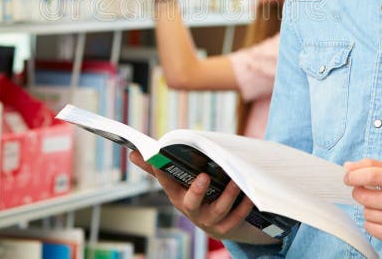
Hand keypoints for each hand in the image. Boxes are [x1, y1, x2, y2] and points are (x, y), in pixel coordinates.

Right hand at [129, 151, 265, 240]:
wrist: (216, 223)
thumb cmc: (193, 194)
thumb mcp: (176, 181)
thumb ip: (157, 168)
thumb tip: (133, 152)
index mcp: (177, 195)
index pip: (166, 181)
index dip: (160, 170)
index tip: (158, 156)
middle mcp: (190, 209)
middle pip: (191, 202)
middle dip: (197, 191)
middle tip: (204, 176)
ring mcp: (207, 220)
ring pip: (217, 211)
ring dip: (227, 196)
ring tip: (234, 180)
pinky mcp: (224, 228)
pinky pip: (234, 219)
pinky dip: (242, 207)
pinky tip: (248, 194)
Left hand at [344, 159, 381, 249]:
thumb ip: (373, 166)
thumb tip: (348, 167)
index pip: (373, 176)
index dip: (354, 175)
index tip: (348, 177)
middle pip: (365, 196)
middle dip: (359, 192)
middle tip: (365, 191)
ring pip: (365, 212)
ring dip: (368, 208)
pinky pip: (369, 227)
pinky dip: (371, 222)